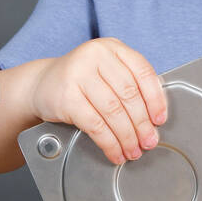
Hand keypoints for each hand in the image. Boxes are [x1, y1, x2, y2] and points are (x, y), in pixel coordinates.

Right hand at [27, 38, 167, 164]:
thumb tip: (154, 117)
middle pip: (129, 95)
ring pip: (113, 112)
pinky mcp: (66, 97)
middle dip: (142, 124)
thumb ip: (129, 84)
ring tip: (133, 151)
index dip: (155, 99)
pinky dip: (109, 143)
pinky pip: (95, 125)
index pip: (143, 72)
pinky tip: (115, 152)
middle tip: (149, 142)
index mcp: (112, 47)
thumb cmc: (81, 81)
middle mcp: (95, 56)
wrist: (41, 84)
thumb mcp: (106, 72)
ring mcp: (78, 74)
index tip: (160, 120)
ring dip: (127, 137)